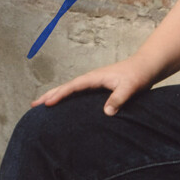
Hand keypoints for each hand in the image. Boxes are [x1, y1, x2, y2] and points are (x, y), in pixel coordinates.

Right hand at [31, 55, 154, 114]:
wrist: (146, 67)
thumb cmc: (137, 75)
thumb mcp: (129, 88)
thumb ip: (118, 99)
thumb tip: (107, 112)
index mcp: (95, 77)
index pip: (73, 87)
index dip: (60, 95)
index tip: (47, 103)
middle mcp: (91, 78)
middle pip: (66, 87)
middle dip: (50, 95)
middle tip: (33, 105)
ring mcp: (94, 82)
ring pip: (71, 89)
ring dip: (56, 96)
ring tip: (42, 105)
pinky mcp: (99, 87)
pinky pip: (78, 92)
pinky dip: (68, 97)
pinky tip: (64, 105)